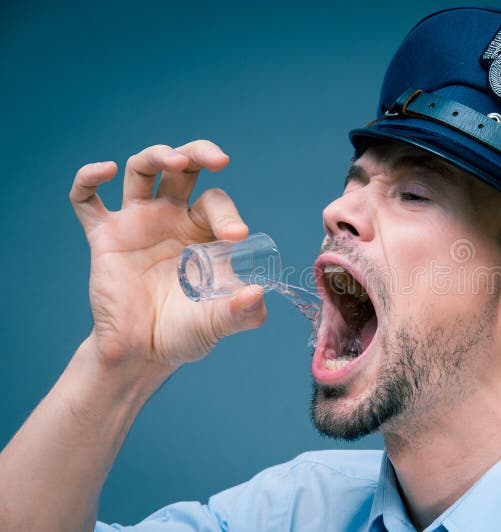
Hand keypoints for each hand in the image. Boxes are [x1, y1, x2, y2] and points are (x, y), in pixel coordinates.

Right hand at [70, 140, 266, 368]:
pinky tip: (105, 170)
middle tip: (219, 159)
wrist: (143, 354)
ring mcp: (137, 224)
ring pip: (141, 170)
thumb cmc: (186, 332)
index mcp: (202, 231)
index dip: (228, 214)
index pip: (216, 202)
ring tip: (174, 160)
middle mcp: (171, 218)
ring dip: (157, 156)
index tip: (236, 236)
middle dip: (200, 154)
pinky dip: (89, 178)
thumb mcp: (220, 322)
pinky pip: (86, 200)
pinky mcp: (105, 237)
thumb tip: (258, 296)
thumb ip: (242, 312)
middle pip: (184, 168)